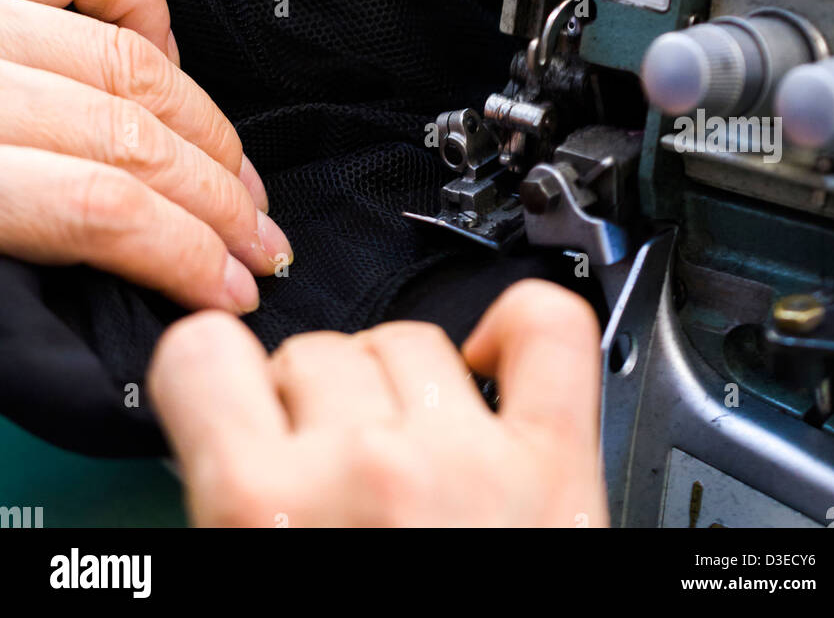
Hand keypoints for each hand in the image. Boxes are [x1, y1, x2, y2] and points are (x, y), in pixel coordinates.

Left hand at [0, 0, 290, 312]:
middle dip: (215, 201)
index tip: (226, 290)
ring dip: (202, 125)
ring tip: (237, 174)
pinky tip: (165, 52)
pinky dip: (142, 1)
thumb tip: (118, 292)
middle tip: (257, 244)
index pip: (99, 209)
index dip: (184, 256)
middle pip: (129, 135)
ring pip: (128, 61)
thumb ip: (20, 269)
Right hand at [149, 279, 607, 527]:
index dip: (211, 376)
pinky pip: (548, 332)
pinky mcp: (557, 468)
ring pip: (405, 339)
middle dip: (314, 410)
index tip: (230, 399)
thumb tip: (215, 449)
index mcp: (263, 510)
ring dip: (396, 391)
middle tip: (332, 484)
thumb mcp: (250, 582)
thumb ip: (229, 510)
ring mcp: (468, 457)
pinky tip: (490, 372)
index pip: (201, 354)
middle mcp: (365, 467)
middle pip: (314, 351)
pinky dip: (519, 326)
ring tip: (406, 467)